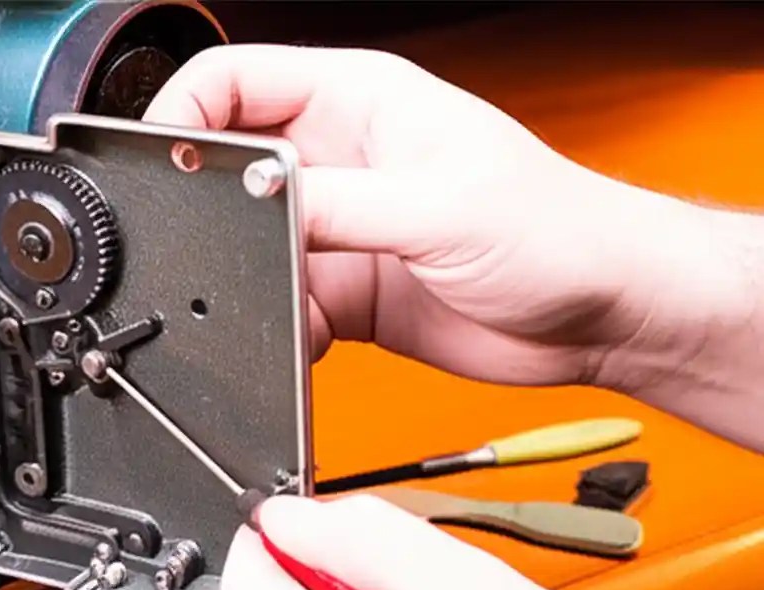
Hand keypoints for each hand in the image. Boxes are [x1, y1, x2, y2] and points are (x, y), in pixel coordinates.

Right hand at [143, 45, 754, 392]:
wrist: (601, 314)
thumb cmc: (556, 228)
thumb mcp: (436, 204)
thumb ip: (333, 204)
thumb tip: (250, 198)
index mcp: (357, 100)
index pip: (233, 80)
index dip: (183, 112)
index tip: (162, 160)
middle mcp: (338, 160)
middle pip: (226, 167)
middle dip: (205, 210)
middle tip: (208, 246)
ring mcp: (338, 228)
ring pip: (246, 248)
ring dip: (247, 280)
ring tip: (277, 297)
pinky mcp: (345, 290)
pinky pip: (281, 307)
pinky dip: (280, 327)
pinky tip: (306, 335)